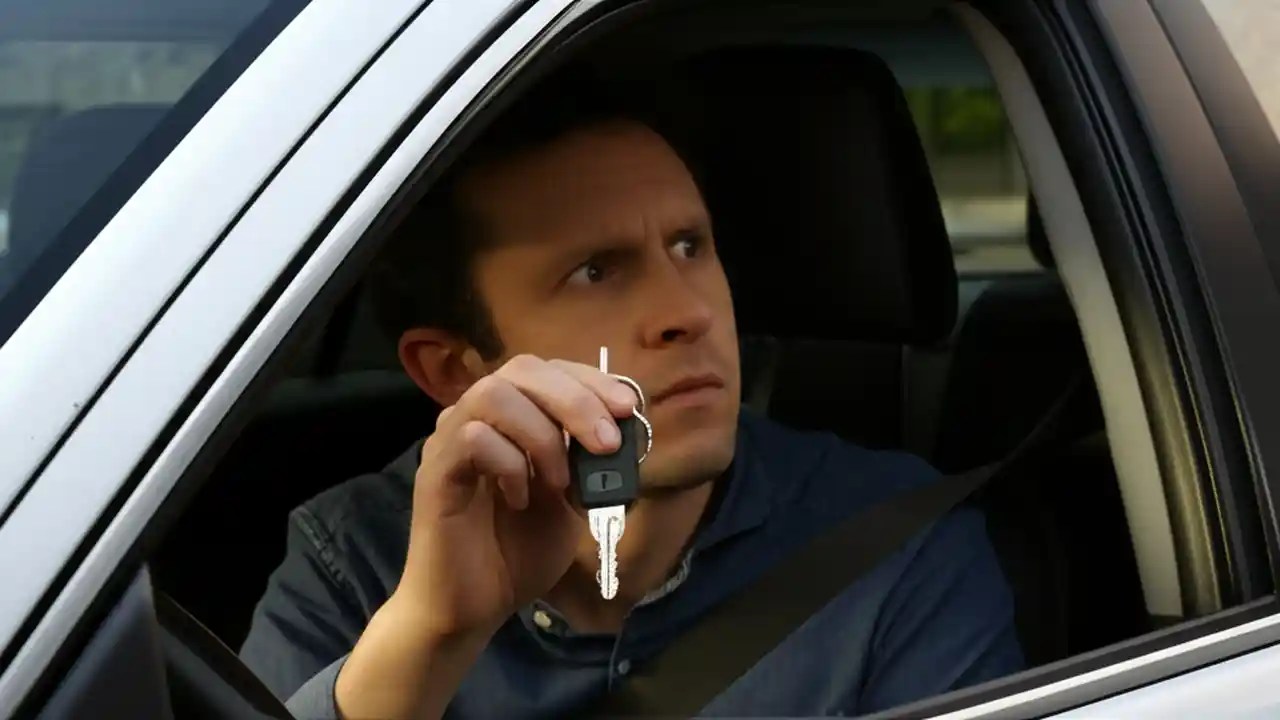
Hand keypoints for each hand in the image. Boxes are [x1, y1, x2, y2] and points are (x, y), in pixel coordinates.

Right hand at [394, 354, 637, 639]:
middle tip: (606, 444)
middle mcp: (476, 418)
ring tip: (559, 481)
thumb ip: (590, 465)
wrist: (471, 609)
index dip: (591, 380)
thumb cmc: (515, 553)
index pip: (547, 370)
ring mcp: (450, 441)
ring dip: (542, 434)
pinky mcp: (435, 473)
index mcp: (510, 418)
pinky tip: (520, 498)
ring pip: (494, 394)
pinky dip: (509, 463)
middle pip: (522, 369)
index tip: (629, 408)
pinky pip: (471, 438)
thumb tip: (625, 435)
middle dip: (576, 400)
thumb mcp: (570, 503)